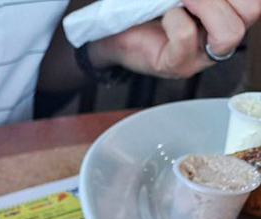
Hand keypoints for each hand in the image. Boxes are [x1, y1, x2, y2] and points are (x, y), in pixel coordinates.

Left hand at [88, 0, 260, 79]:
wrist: (118, 30)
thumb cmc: (151, 10)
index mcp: (226, 17)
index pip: (254, 3)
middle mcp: (217, 41)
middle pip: (251, 13)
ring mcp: (198, 58)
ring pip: (229, 33)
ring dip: (204, 4)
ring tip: (181, 1)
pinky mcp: (175, 66)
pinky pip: (187, 36)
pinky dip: (175, 17)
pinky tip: (166, 15)